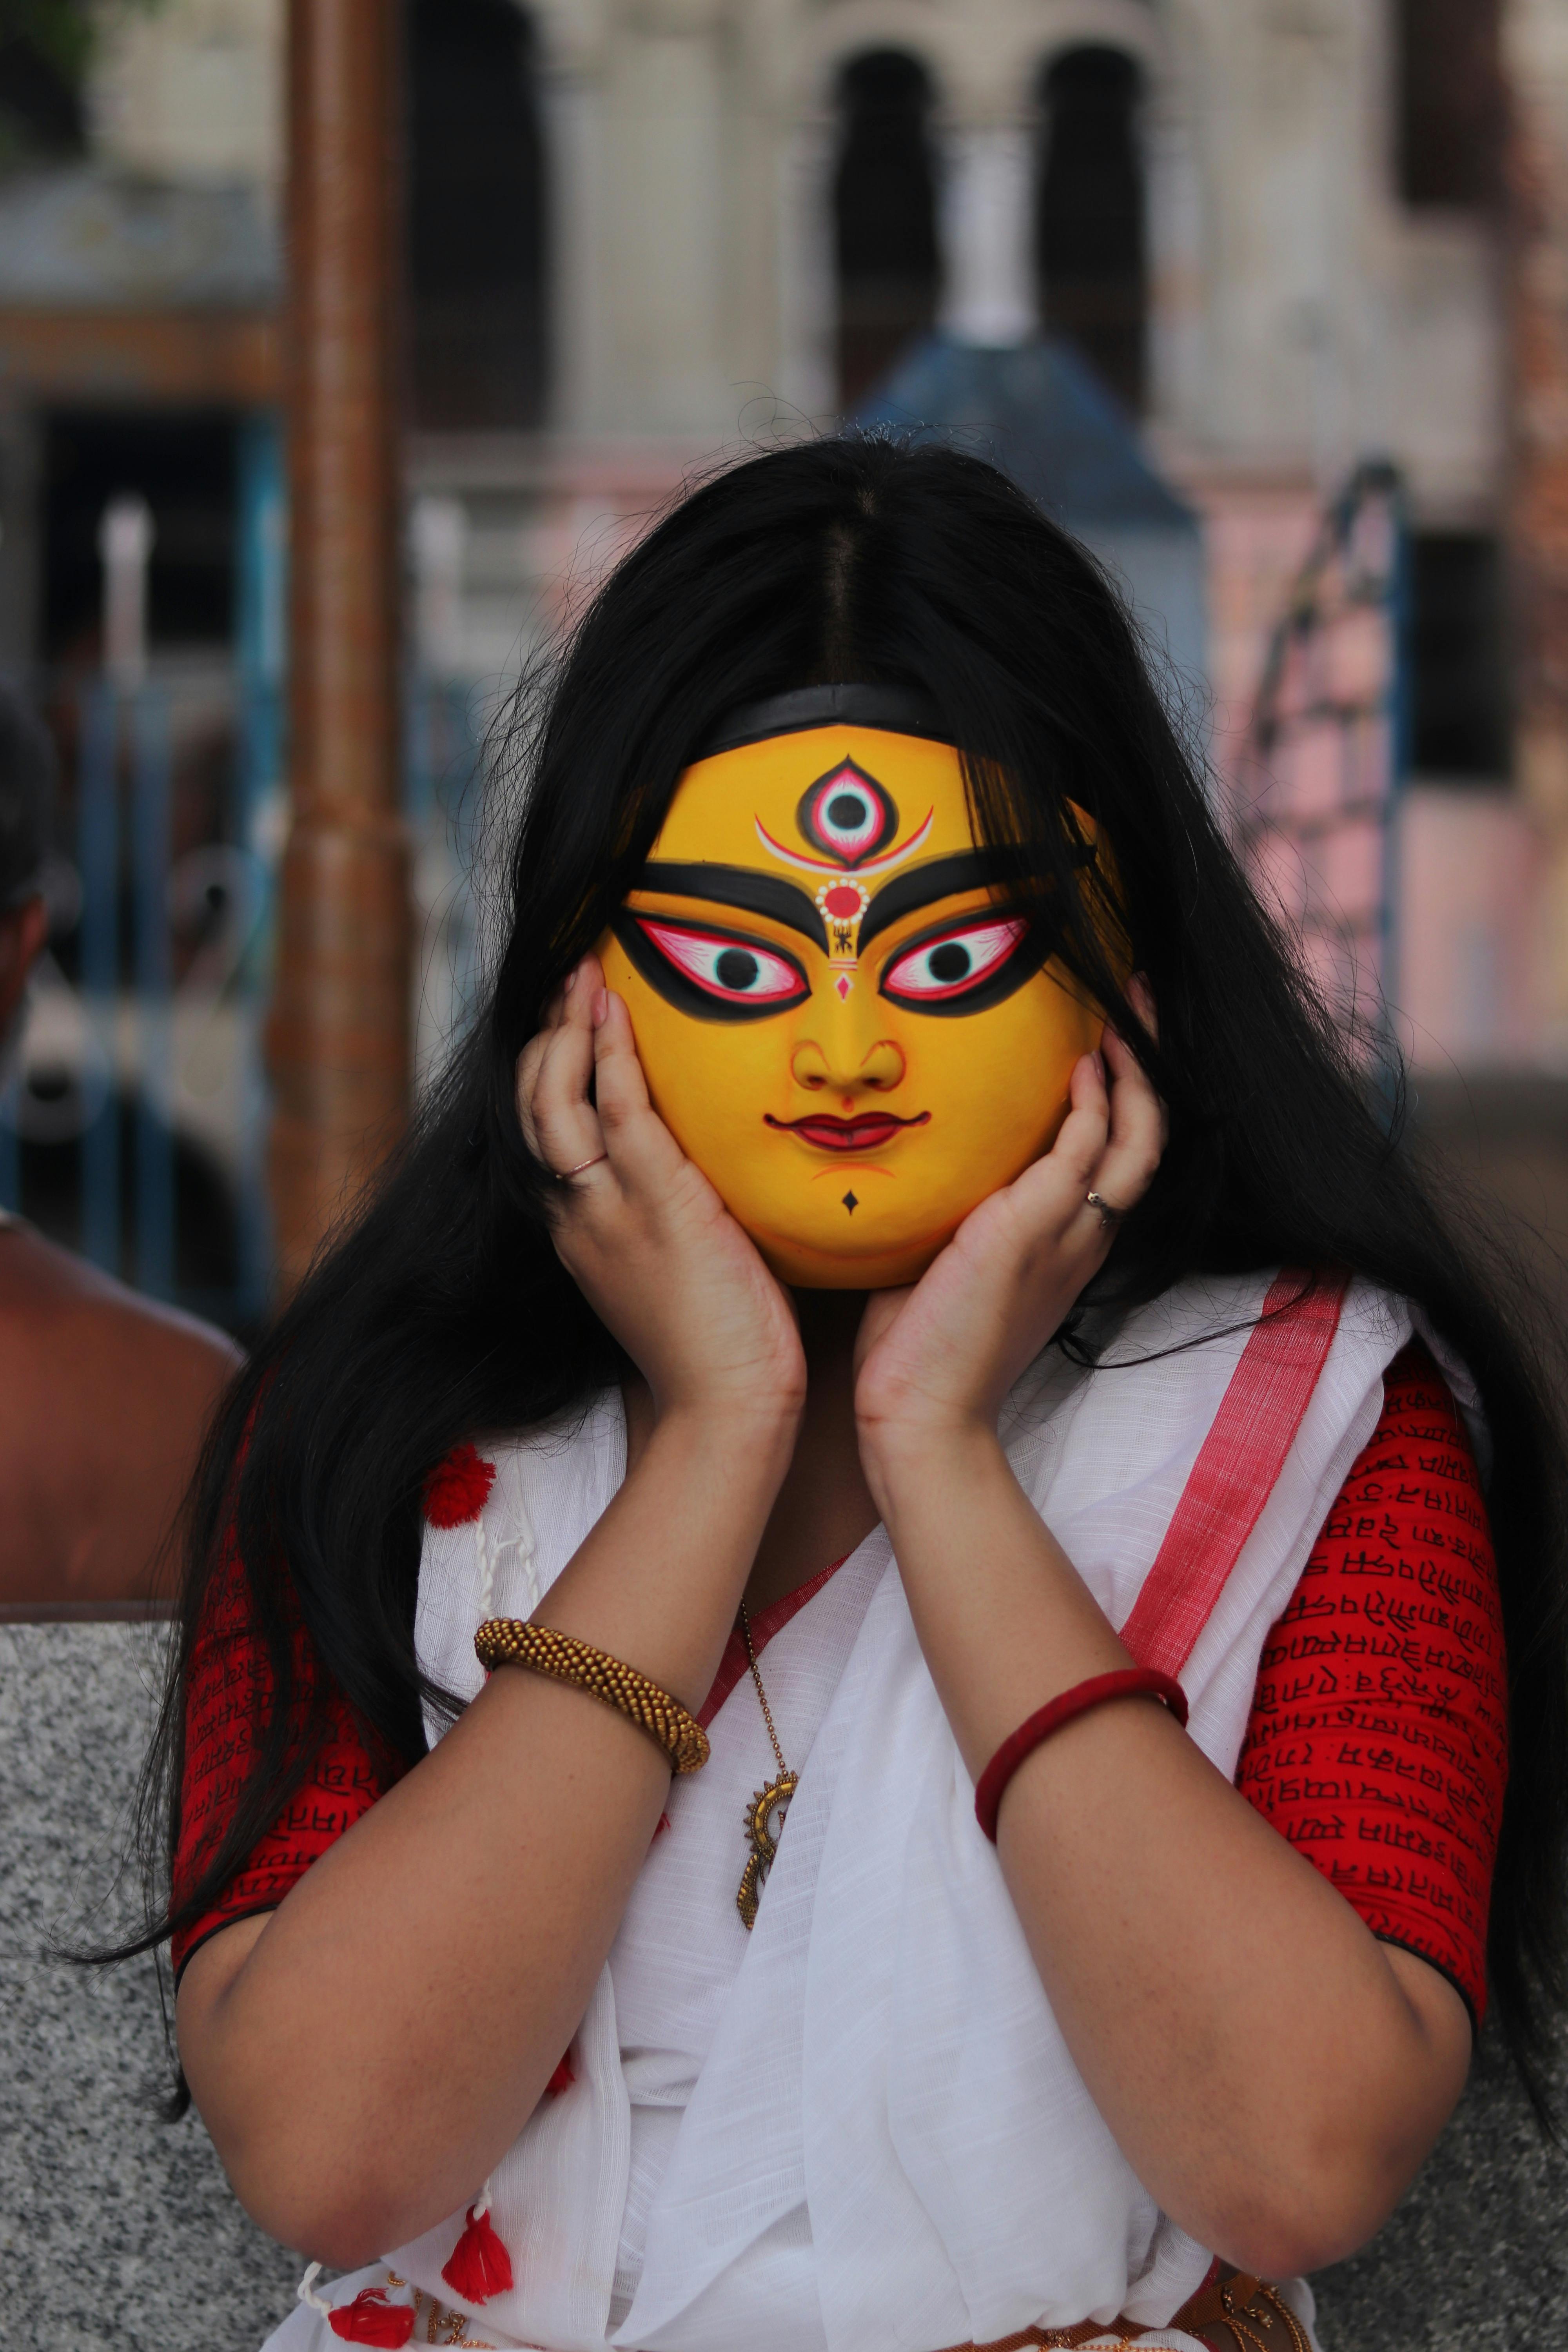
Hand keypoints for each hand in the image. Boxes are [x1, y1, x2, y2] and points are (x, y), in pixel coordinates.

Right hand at [516, 957, 805, 1429]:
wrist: (730, 1409)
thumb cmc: (722, 1348)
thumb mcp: (677, 1270)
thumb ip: (673, 1219)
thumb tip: (704, 1175)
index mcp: (581, 1231)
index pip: (543, 1132)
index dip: (548, 1068)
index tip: (569, 1020)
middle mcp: (578, 1215)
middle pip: (532, 1104)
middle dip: (546, 1033)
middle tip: (571, 977)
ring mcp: (608, 1209)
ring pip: (557, 1098)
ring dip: (570, 1028)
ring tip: (587, 975)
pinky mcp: (656, 1202)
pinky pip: (617, 1109)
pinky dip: (611, 1053)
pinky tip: (619, 1012)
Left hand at [853, 997, 1165, 1489]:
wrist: (921, 1413)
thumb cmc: (920, 1344)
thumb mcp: (949, 1260)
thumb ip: (956, 1212)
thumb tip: (923, 1160)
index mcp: (1067, 1246)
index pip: (1121, 1157)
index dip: (1130, 1097)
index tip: (1114, 1043)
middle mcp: (1081, 1237)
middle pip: (1149, 1137)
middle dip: (1151, 1066)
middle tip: (1141, 1002)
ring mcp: (1064, 1235)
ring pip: (1135, 1139)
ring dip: (1136, 1071)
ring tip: (1123, 1015)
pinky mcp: (1030, 1230)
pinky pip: (1084, 1152)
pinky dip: (1092, 1105)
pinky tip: (1080, 1066)